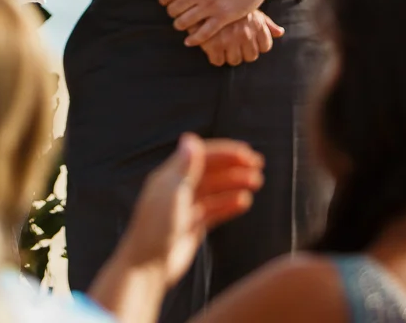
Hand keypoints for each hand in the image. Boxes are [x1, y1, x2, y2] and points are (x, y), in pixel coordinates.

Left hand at [114, 133, 263, 286]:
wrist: (146, 267)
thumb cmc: (155, 229)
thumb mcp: (172, 195)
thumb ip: (185, 168)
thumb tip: (191, 138)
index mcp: (169, 176)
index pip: (201, 156)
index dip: (225, 153)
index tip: (248, 154)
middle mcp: (177, 188)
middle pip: (210, 171)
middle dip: (234, 166)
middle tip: (258, 167)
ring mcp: (185, 208)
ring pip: (214, 190)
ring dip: (234, 184)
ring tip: (256, 182)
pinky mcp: (191, 226)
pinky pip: (214, 210)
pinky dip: (229, 204)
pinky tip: (244, 202)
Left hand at [158, 0, 273, 42]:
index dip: (163, 0)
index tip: (166, 3)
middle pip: (174, 9)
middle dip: (171, 13)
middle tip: (175, 14)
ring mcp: (212, 5)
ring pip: (185, 22)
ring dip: (180, 26)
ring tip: (182, 24)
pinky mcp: (224, 16)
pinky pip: (204, 33)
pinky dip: (194, 39)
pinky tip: (189, 41)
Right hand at [194, 10, 283, 65]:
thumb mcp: (249, 7)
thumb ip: (266, 22)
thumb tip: (280, 32)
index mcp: (256, 24)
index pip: (265, 46)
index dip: (256, 45)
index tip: (247, 41)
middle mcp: (246, 33)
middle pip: (251, 56)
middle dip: (243, 51)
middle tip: (233, 44)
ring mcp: (229, 40)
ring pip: (234, 60)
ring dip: (229, 55)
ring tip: (222, 45)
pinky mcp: (213, 44)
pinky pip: (217, 61)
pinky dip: (214, 57)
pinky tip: (211, 47)